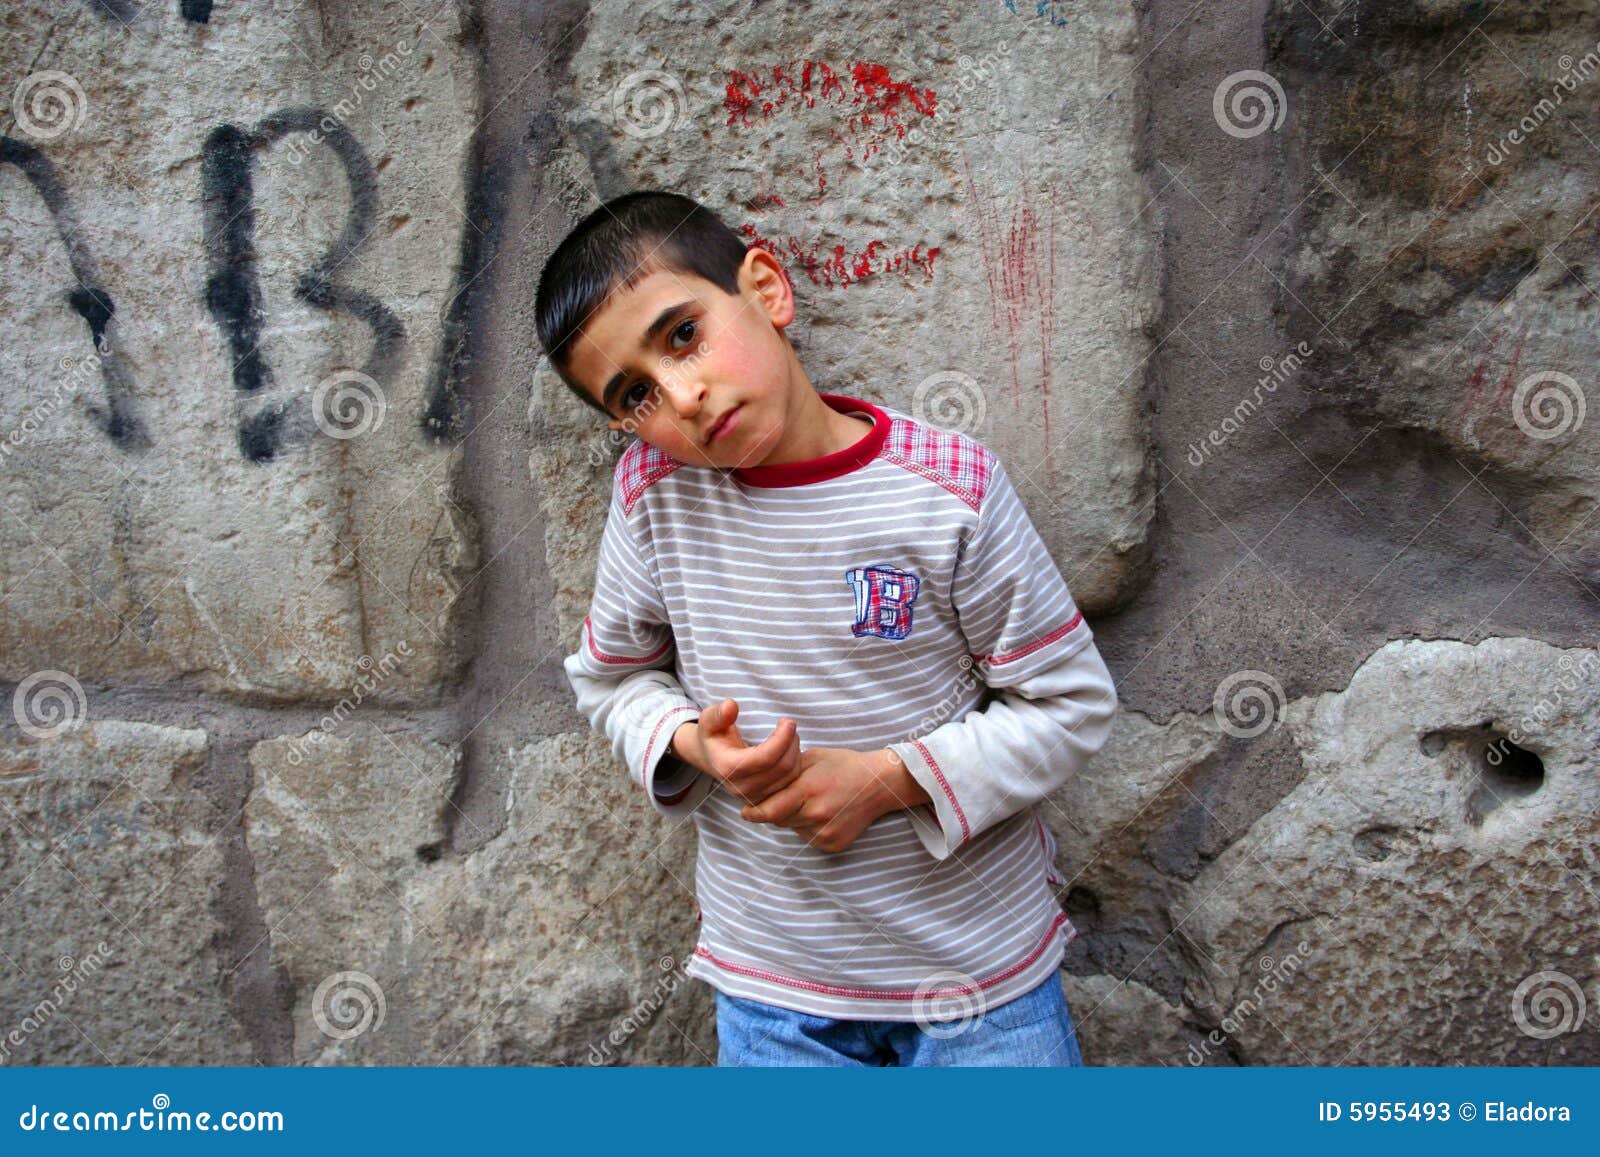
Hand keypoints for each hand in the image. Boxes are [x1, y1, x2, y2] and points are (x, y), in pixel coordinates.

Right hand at [673, 698, 800, 806]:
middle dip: (791, 742)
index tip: (788, 721)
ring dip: (795, 752)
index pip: (764, 758)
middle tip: (789, 725)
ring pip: (790, 776)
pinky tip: (790, 749)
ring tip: (789, 735)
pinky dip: (797, 764)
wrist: (711, 759)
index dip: (782, 739)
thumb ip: (718, 714)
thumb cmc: (714, 736)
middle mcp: (741, 788)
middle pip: (781, 767)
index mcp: (727, 768)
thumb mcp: (709, 721)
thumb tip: (730, 706)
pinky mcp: (766, 800)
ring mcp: (754, 797)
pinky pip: (792, 784)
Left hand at [739, 747, 931, 853]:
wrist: (879, 783)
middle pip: (778, 820)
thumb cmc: (843, 765)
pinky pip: (807, 837)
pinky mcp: (833, 844)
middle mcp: (816, 815)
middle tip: (782, 798)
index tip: (744, 811)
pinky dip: (807, 827)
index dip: (753, 812)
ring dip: (792, 818)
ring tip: (809, 800)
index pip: (768, 811)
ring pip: (792, 829)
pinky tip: (822, 811)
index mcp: (808, 790)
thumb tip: (757, 788)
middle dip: (774, 810)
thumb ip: (783, 775)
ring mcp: (825, 833)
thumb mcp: (811, 759)